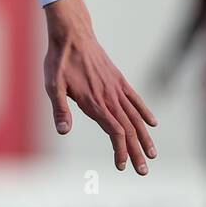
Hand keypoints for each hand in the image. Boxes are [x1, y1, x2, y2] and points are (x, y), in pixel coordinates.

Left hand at [43, 0, 158, 174]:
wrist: (72, 34)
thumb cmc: (59, 60)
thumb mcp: (52, 85)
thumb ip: (59, 109)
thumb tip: (63, 131)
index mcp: (94, 102)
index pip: (114, 132)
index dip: (120, 150)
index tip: (122, 166)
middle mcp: (109, 97)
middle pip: (128, 129)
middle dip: (136, 152)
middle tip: (143, 172)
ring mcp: (116, 88)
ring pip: (135, 117)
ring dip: (144, 137)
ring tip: (152, 154)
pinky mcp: (118, 80)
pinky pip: (135, 99)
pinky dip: (144, 112)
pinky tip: (152, 124)